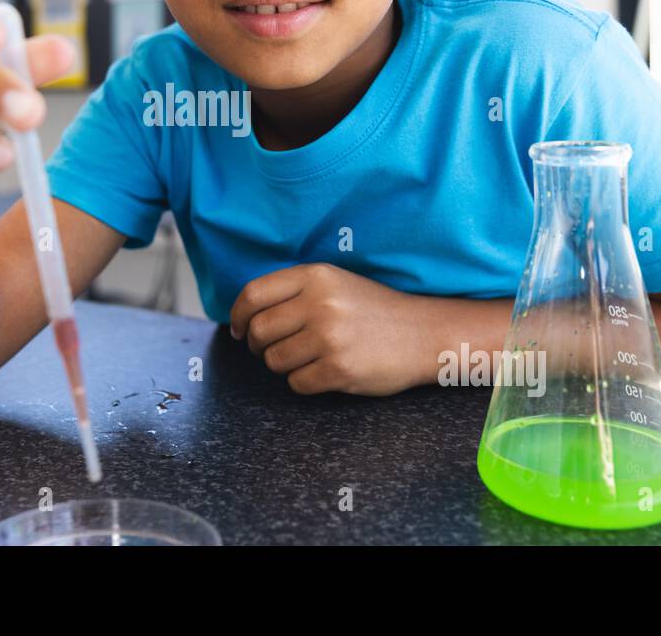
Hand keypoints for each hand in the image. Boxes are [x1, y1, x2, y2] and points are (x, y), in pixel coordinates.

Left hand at [228, 262, 430, 395]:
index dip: (237, 315)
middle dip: (257, 345)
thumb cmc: (373, 310)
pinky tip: (324, 372)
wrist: (423, 334)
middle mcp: (320, 303)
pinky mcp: (339, 369)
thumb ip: (293, 291)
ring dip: (282, 364)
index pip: (253, 295)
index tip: (237, 329)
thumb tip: (244, 317)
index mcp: (315, 276)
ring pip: (274, 360)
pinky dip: (304, 382)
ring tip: (306, 358)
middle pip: (258, 331)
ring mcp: (329, 337)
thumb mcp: (335, 283)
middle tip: (270, 349)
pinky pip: (297, 383)